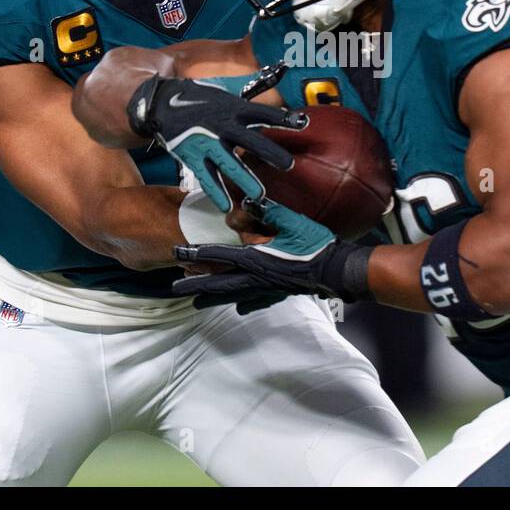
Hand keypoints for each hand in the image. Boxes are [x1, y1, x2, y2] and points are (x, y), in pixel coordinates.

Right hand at [127, 75, 305, 210]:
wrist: (163, 103)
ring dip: (244, 178)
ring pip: (228, 163)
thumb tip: (280, 75)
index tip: (301, 123)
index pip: (263, 113)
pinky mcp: (192, 156)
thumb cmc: (201, 99)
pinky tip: (226, 206)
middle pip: (250, 140)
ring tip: (259, 195)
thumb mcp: (227, 92)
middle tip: (288, 164)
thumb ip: (252, 94)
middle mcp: (223, 124)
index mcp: (234, 108)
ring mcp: (207, 142)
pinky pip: (206, 177)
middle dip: (270, 152)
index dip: (282, 118)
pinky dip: (215, 192)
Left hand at [172, 200, 371, 307]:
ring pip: (233, 295)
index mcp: (255, 258)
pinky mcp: (278, 293)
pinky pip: (256, 301)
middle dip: (195, 285)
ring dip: (213, 298)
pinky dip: (244, 304)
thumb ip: (268, 211)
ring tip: (196, 303)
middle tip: (174, 290)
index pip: (219, 255)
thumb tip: (247, 200)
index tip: (178, 254)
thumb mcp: (292, 222)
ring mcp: (266, 288)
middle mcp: (256, 276)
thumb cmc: (315, 246)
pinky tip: (239, 309)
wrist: (335, 270)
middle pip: (219, 283)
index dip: (197, 254)